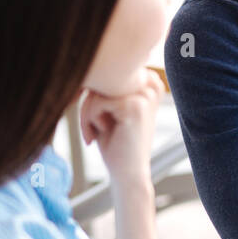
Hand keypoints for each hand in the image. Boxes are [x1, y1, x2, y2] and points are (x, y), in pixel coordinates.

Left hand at [79, 67, 163, 189]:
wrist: (128, 174)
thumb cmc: (115, 143)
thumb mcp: (109, 108)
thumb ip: (105, 85)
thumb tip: (88, 64)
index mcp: (149, 84)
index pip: (109, 71)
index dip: (95, 91)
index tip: (95, 114)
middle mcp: (150, 87)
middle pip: (104, 77)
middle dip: (88, 102)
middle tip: (89, 127)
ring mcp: (145, 96)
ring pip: (99, 89)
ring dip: (86, 112)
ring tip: (93, 132)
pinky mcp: (135, 107)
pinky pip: (98, 102)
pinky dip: (89, 119)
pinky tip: (98, 135)